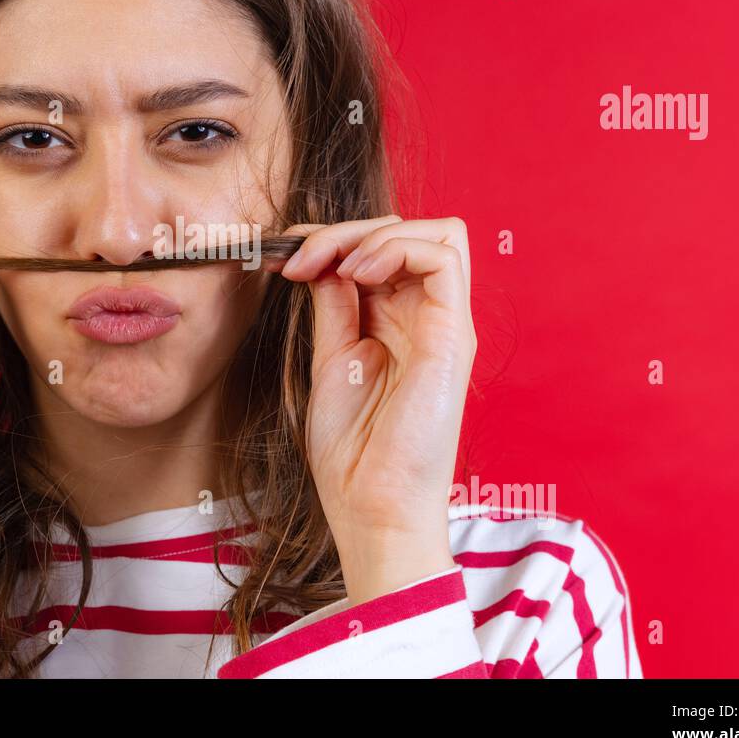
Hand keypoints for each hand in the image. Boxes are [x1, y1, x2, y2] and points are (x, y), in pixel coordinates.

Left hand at [277, 215, 476, 605]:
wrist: (372, 507)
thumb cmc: (354, 452)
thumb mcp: (332, 359)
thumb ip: (335, 307)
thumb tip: (322, 260)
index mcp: (401, 324)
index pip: (384, 249)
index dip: (335, 239)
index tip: (285, 262)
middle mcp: (429, 318)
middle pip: (407, 231)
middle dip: (346, 230)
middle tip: (299, 259)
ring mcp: (445, 324)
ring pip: (436, 231)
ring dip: (372, 234)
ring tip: (333, 266)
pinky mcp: (453, 335)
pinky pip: (443, 257)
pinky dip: (396, 248)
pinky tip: (357, 274)